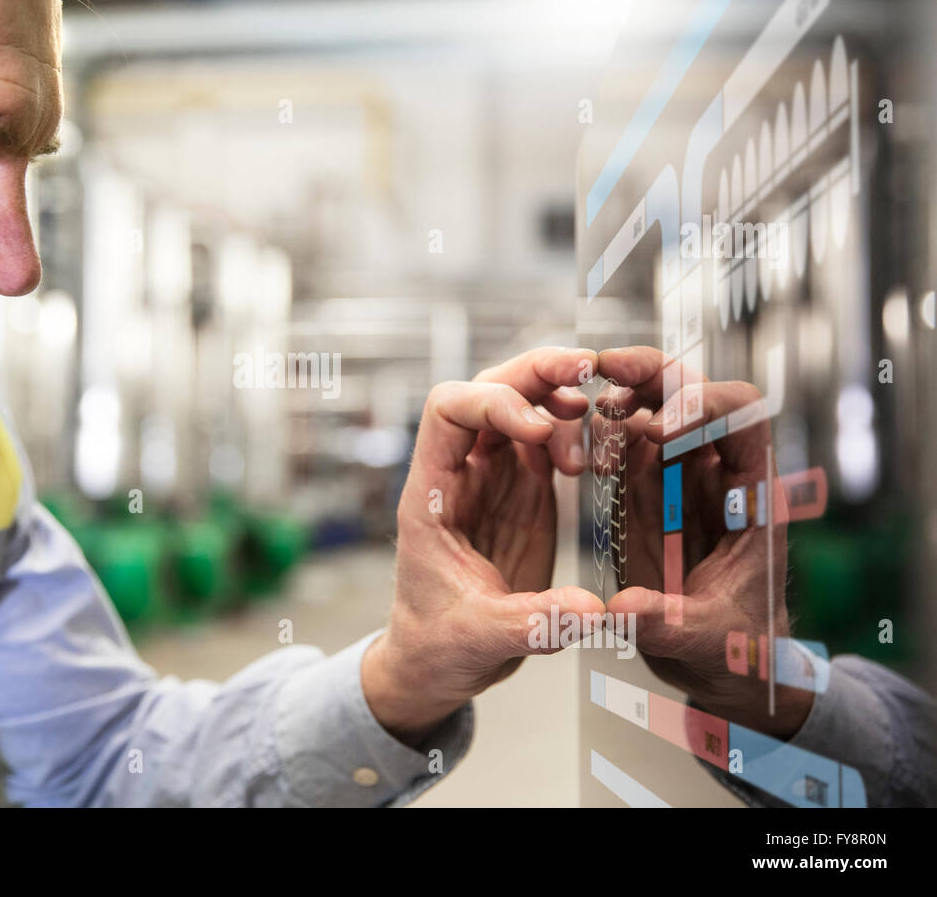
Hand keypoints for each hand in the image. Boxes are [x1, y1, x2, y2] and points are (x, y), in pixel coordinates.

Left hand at [363, 347, 605, 743]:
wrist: (439, 661)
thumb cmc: (441, 645)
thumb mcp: (482, 639)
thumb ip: (533, 622)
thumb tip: (593, 611)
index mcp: (432, 493)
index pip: (448, 410)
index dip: (494, 402)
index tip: (540, 429)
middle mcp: (460, 473)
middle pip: (487, 388)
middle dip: (535, 373)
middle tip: (588, 372)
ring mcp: (492, 478)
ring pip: (519, 404)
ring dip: (560, 397)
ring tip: (599, 426)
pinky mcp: (522, 491)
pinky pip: (546, 437)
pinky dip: (575, 429)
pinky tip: (600, 451)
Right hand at [596, 346, 812, 739]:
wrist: (725, 667)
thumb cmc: (736, 650)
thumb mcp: (705, 643)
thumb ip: (667, 623)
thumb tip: (624, 609)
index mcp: (752, 497)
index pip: (744, 420)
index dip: (707, 407)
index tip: (664, 423)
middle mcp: (718, 477)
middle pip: (695, 397)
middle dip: (654, 376)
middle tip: (607, 369)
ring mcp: (681, 482)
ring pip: (657, 410)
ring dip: (623, 397)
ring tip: (585, 404)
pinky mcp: (648, 496)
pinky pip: (628, 446)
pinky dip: (603, 433)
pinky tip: (580, 444)